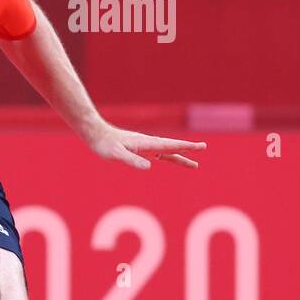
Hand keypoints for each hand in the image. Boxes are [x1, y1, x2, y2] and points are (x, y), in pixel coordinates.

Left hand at [86, 124, 205, 169]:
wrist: (95, 133)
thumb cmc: (104, 145)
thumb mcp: (116, 154)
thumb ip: (132, 160)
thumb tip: (149, 166)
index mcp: (145, 143)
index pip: (170, 145)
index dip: (186, 146)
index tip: (201, 146)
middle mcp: (147, 143)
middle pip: (172, 147)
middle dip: (188, 149)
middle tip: (204, 148)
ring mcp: (144, 145)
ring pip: (166, 151)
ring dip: (180, 156)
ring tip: (194, 165)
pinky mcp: (138, 148)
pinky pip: (157, 153)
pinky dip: (167, 156)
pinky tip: (169, 159)